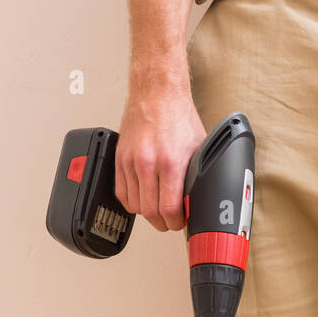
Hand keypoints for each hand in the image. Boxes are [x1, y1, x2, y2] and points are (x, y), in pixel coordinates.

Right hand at [115, 88, 205, 231]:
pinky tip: (142, 199)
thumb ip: (196, 175)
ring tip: (158, 210)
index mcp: (170, 162)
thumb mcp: (198, 147)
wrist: (157, 93)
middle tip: (170, 222)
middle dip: (163, 223)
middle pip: (150, 212)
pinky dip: (132, 202)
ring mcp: (131, 162)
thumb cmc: (178, 116)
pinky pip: (121, 193)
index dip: (176, 222)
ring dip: (148, 213)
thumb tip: (197, 197)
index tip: (180, 222)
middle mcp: (148, 163)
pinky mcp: (119, 159)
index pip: (169, 208)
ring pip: (135, 206)